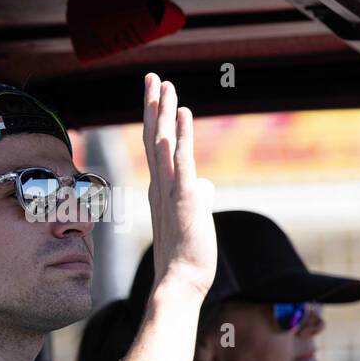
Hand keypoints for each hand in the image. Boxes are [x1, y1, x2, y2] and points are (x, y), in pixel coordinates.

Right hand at [142, 72, 215, 298]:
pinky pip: (182, 160)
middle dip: (153, 104)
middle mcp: (159, 185)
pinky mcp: (184, 198)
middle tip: (153, 77)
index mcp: (160, 189)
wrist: (179, 283)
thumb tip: (206, 184)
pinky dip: (182, 134)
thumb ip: (196, 195)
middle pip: (154, 136)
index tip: (154, 94)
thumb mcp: (194, 218)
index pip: (156, 147)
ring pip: (163, 142)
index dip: (154, 118)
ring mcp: (169, 190)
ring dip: (164, 111)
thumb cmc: (186, 256)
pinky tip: (183, 112)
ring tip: (164, 84)